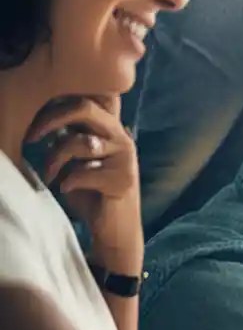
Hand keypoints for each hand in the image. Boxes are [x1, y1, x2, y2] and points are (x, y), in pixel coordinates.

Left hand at [26, 96, 141, 273]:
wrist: (114, 229)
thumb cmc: (91, 194)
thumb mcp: (76, 161)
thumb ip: (69, 138)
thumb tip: (42, 118)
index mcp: (110, 130)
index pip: (84, 100)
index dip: (55, 104)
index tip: (32, 121)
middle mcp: (122, 138)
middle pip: (85, 109)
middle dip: (51, 119)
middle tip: (30, 137)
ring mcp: (125, 158)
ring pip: (80, 143)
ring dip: (54, 159)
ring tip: (49, 175)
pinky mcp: (123, 179)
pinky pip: (84, 172)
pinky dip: (68, 182)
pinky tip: (66, 190)